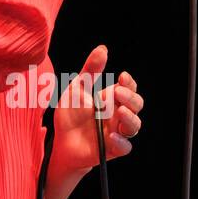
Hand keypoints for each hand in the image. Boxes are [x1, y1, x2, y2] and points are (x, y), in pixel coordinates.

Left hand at [52, 44, 143, 171]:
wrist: (61, 141)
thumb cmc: (71, 114)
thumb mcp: (78, 89)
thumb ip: (90, 71)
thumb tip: (103, 49)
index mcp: (112, 99)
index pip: (129, 89)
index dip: (129, 83)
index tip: (122, 76)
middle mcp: (119, 115)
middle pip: (136, 105)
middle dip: (130, 98)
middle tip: (116, 93)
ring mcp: (117, 132)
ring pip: (134, 126)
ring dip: (130, 118)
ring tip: (119, 112)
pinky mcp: (112, 149)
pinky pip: (125, 147)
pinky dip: (121, 142)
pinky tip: (111, 136)